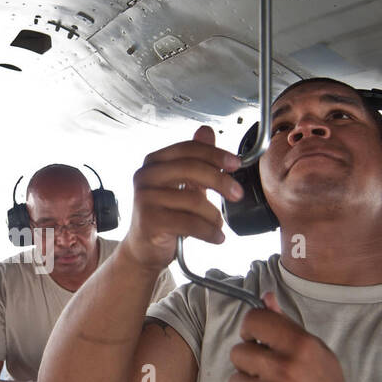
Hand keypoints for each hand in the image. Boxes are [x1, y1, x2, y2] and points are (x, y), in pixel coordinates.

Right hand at [120, 126, 244, 273]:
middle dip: (220, 180)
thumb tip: (206, 132)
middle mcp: (145, 176)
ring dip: (214, 215)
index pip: (188, 149)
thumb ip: (195, 159)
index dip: (215, 154)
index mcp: (154, 162)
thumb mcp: (183, 184)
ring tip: (217, 224)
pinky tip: (217, 237)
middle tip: (237, 193)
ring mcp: (145, 198)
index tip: (236, 164)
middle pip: (191, 168)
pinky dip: (209, 231)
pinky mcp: (149, 220)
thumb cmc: (165, 215)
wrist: (144, 249)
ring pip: (193, 200)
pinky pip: (190, 222)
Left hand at [227, 291, 366, 381]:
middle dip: (250, 362)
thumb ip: (286, 325)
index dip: (251, 329)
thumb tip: (265, 297)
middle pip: (237, 352)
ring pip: (235, 380)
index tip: (257, 339)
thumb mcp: (315, 352)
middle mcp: (283, 370)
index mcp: (301, 347)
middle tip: (270, 374)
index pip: (254, 320)